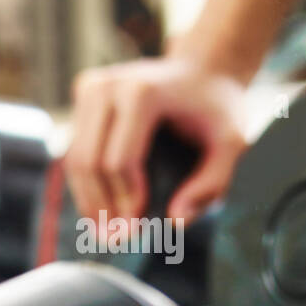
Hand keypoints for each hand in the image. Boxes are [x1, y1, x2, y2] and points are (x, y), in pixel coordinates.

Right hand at [65, 56, 247, 224]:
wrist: (202, 66)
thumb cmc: (217, 106)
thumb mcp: (232, 142)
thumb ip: (212, 183)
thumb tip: (174, 221)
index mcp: (142, 92)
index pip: (119, 160)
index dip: (126, 199)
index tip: (136, 228)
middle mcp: (108, 85)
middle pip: (88, 162)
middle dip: (101, 205)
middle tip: (114, 239)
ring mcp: (91, 87)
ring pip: (74, 159)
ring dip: (86, 199)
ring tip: (101, 231)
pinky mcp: (83, 94)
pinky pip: (74, 149)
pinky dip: (83, 183)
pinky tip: (97, 207)